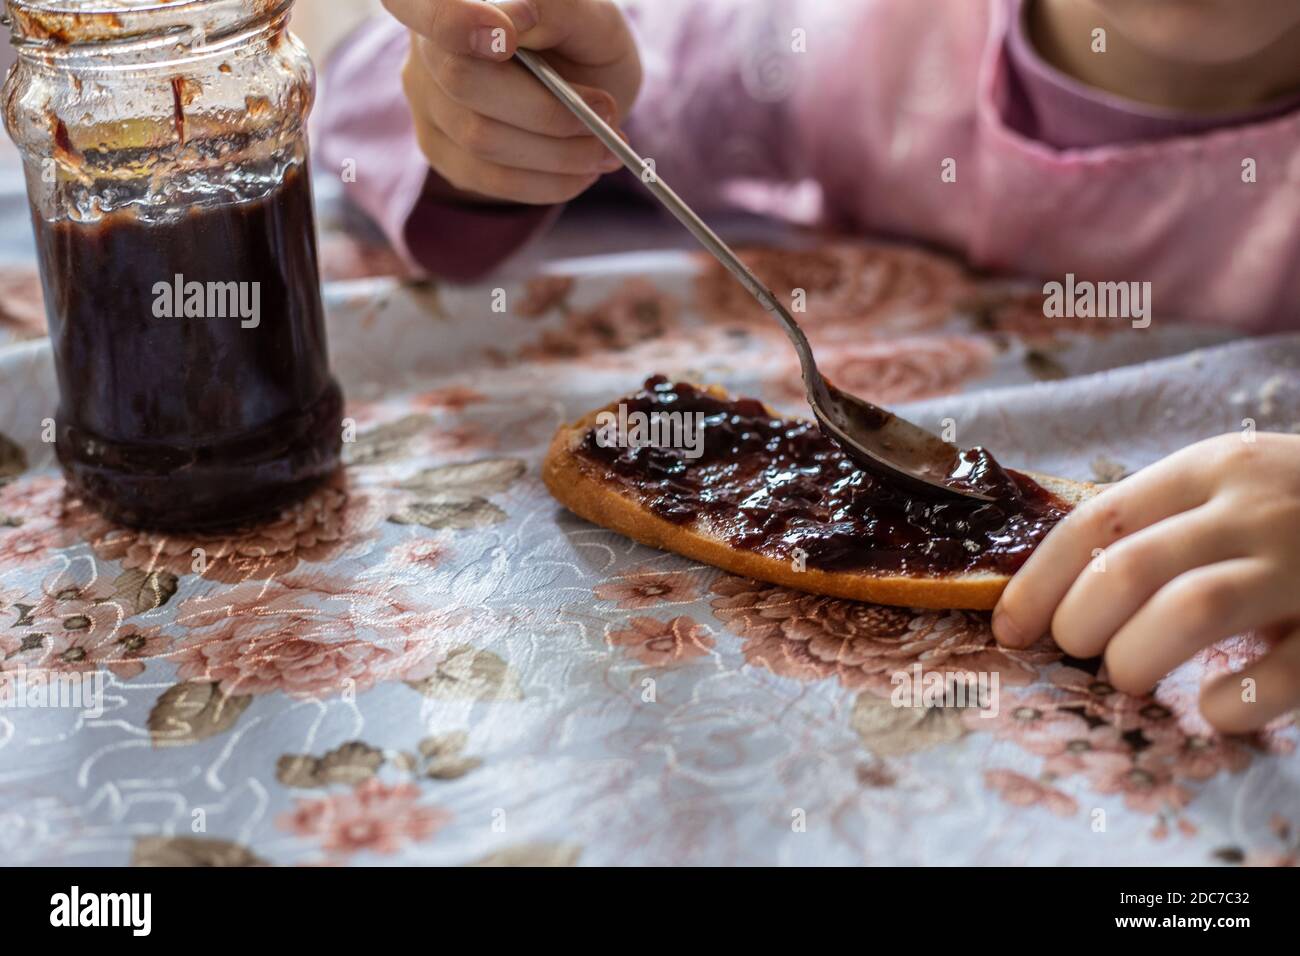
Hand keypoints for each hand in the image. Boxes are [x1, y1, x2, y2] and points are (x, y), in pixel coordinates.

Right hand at [384, 0, 640, 203]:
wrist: (584, 86)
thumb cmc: (582, 39)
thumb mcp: (588, 14)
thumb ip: (555, 6)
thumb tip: (518, 14)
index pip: (412, 0)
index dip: (450, 20)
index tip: (504, 38)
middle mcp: (425, 47)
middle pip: (461, 80)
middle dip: (544, 108)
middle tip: (606, 112)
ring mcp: (426, 102)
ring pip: (481, 138)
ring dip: (557, 152)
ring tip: (607, 147)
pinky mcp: (443, 152)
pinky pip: (491, 178)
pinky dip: (548, 181)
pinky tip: (583, 172)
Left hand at [993, 432, 1299, 732]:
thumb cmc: (1299, 505)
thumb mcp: (1227, 488)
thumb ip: (1157, 522)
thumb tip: (1051, 591)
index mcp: (1207, 470)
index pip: (1093, 522)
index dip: (1037, 583)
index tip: (1008, 629)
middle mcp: (1251, 509)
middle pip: (1128, 569)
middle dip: (1079, 624)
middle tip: (1079, 652)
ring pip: (1190, 609)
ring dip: (1135, 657)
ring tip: (1130, 677)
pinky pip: (1283, 669)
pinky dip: (1232, 701)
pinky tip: (1212, 709)